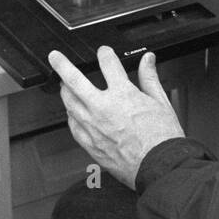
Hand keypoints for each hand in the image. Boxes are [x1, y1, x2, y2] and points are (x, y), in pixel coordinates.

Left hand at [48, 46, 183, 189]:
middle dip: (63, 65)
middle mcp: (103, 109)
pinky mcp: (90, 144)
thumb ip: (150, 78)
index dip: (105, 54)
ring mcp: (93, 127)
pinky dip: (71, 116)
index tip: (104, 52)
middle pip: (74, 80)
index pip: (108, 64)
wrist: (159, 167)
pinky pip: (73, 126)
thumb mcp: (161, 102)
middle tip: (55, 57)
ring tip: (63, 85)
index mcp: (122, 94)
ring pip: (69, 103)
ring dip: (65, 91)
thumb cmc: (162, 139)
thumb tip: (147, 60)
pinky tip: (72, 113)